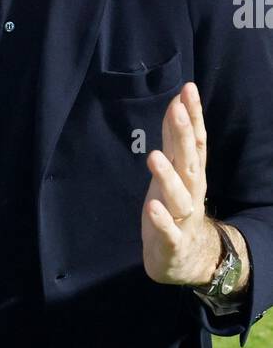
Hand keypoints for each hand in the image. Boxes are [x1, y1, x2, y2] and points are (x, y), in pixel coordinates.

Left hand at [142, 82, 246, 290]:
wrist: (186, 258)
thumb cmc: (174, 207)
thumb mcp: (174, 170)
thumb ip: (175, 139)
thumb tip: (177, 102)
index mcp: (191, 174)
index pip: (196, 140)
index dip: (193, 115)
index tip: (188, 89)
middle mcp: (191, 192)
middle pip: (190, 162)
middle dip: (184, 136)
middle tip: (178, 110)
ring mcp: (182, 218)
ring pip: (179, 196)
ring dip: (168, 176)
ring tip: (155, 156)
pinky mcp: (172, 242)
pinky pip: (168, 231)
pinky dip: (161, 220)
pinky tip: (152, 207)